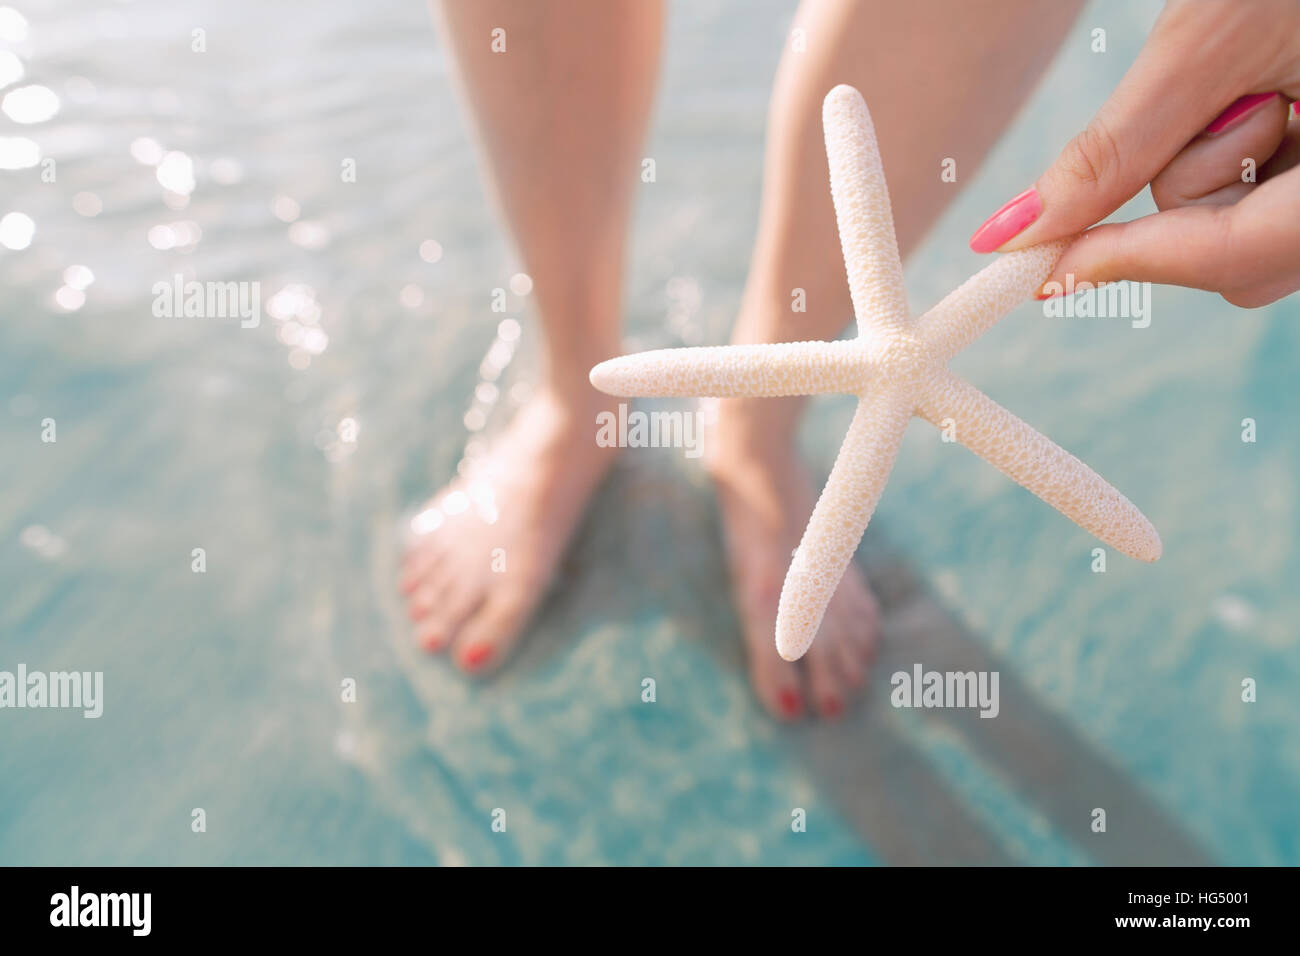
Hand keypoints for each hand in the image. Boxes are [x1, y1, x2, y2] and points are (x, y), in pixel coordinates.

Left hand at [968, 0, 1299, 307]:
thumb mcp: (1211, 39)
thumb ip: (1121, 147)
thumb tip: (1025, 230)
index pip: (1230, 256)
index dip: (1125, 261)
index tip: (1040, 268)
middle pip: (1238, 256)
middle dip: (1195, 184)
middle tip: (1214, 96)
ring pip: (1247, 229)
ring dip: (1222, 155)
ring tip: (1264, 66)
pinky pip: (1267, 197)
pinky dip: (1243, 151)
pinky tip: (1268, 85)